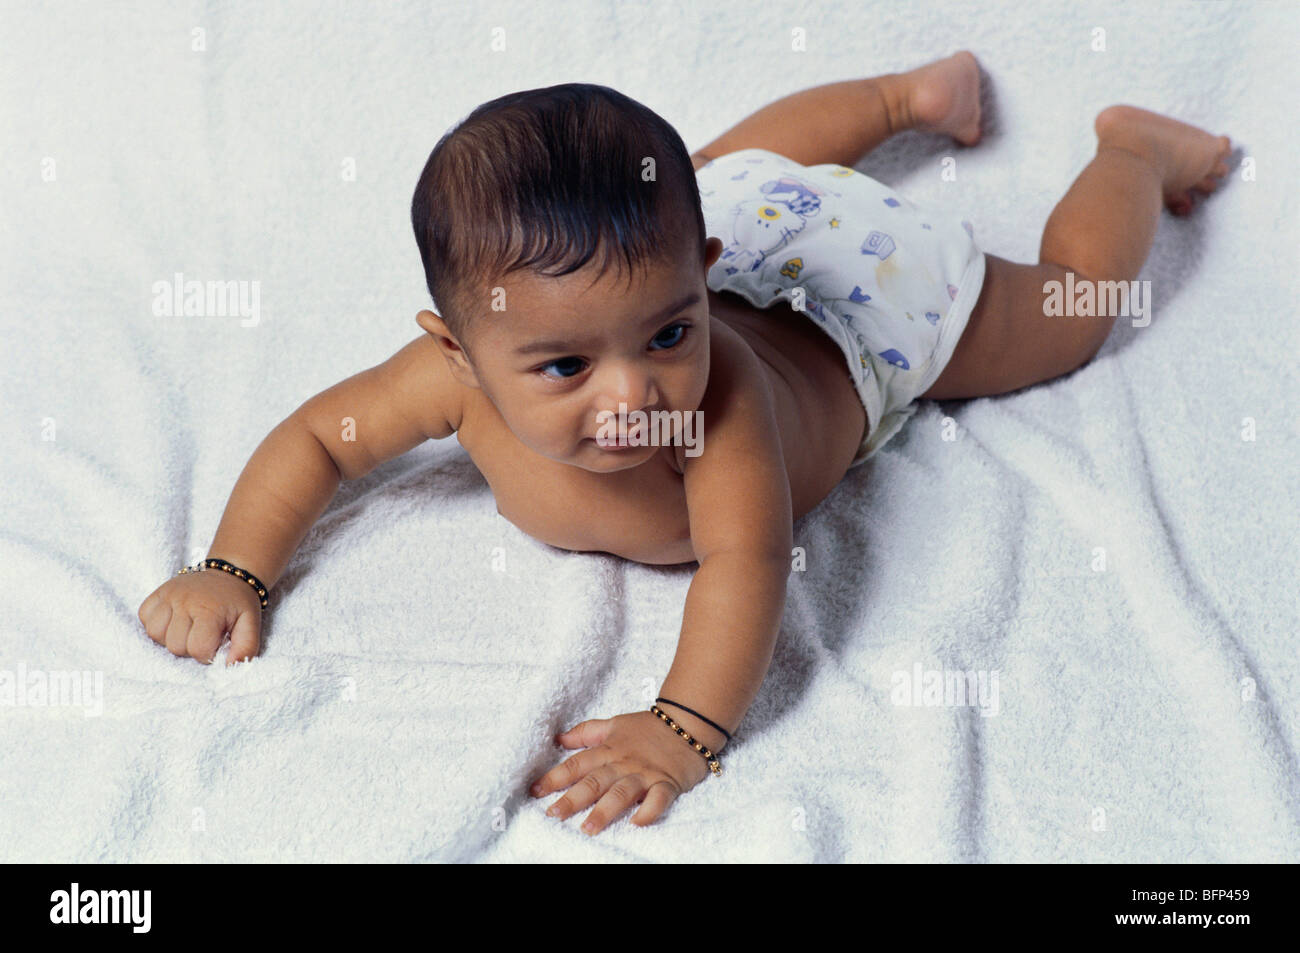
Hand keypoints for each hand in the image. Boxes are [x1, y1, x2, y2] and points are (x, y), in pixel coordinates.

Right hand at [137, 569, 262, 664]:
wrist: (230, 573)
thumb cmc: (238, 602)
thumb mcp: (251, 624)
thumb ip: (246, 647)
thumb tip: (231, 667)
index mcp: (208, 610)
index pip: (197, 649)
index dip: (207, 653)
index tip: (216, 643)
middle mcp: (184, 601)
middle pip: (174, 645)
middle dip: (189, 647)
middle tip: (202, 634)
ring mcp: (168, 595)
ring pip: (155, 634)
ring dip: (170, 638)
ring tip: (187, 629)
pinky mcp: (158, 592)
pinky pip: (144, 617)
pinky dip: (156, 624)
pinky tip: (173, 620)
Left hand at [528, 710, 716, 834]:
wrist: (688, 722)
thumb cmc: (648, 727)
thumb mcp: (615, 724)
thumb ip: (587, 732)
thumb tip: (559, 737)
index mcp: (609, 750)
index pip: (577, 764)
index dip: (555, 777)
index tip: (534, 791)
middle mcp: (624, 763)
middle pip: (594, 781)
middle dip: (572, 799)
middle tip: (553, 815)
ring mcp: (645, 774)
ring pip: (622, 792)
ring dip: (605, 810)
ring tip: (588, 828)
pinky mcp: (667, 784)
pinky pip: (659, 799)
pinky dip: (649, 811)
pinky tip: (637, 823)